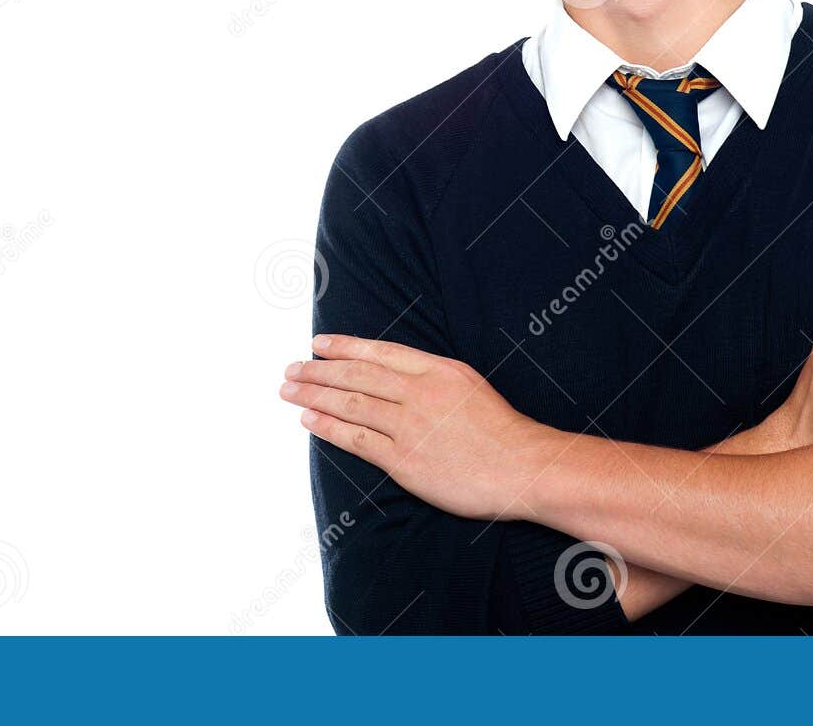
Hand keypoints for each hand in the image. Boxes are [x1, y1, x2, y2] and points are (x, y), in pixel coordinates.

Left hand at [280, 333, 551, 521]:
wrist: (523, 467)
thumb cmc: (501, 431)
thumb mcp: (467, 384)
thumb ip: (431, 377)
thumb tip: (393, 375)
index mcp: (437, 369)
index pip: (379, 352)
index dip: (345, 347)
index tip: (319, 344)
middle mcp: (420, 392)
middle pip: (358, 375)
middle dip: (319, 370)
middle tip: (292, 368)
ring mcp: (410, 426)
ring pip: (351, 403)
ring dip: (315, 394)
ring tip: (290, 390)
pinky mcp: (404, 460)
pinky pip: (356, 439)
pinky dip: (329, 427)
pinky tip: (309, 419)